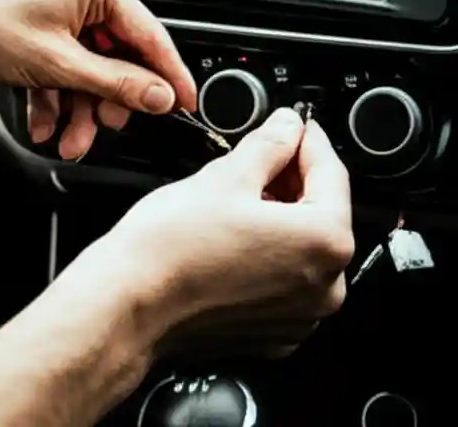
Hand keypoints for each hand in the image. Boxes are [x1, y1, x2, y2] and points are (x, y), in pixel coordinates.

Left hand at [0, 0, 196, 159]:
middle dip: (107, 100)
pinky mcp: (40, 33)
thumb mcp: (58, 65)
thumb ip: (116, 83)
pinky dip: (57, 100)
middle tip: (105, 127)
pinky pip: (64, 72)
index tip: (185, 104)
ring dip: (80, 109)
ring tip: (69, 138)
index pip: (149, 34)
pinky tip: (45, 125)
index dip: (168, 74)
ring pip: (89, 71)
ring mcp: (59, 13)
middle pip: (118, 57)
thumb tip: (159, 96)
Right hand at [67, 109, 353, 358]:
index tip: (292, 125)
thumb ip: (269, 145)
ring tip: (236, 199)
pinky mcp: (271, 333)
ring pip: (301, 248)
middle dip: (292, 180)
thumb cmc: (168, 252)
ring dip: (278, 217)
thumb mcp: (225, 176)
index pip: (331, 173)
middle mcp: (323, 287)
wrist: (126, 307)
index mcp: (324, 243)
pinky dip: (266, 255)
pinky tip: (232, 237)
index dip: (307, 139)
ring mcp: (298, 316)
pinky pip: (282, 281)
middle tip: (259, 156)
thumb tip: (286, 128)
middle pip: (320, 213)